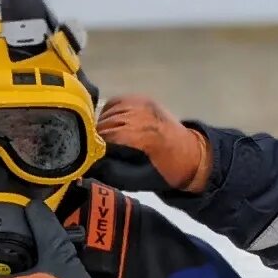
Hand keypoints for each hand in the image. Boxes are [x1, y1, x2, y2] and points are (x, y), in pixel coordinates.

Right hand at [95, 95, 212, 192]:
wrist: (190, 155)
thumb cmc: (163, 171)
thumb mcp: (135, 178)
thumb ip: (110, 169)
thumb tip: (87, 164)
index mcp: (140, 135)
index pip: (102, 137)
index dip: (92, 148)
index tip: (88, 157)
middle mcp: (139, 115)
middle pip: (102, 124)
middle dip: (96, 138)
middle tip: (95, 151)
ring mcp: (140, 103)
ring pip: (106, 113)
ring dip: (101, 126)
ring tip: (105, 140)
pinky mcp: (140, 98)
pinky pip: (114, 103)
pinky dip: (108, 113)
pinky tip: (113, 125)